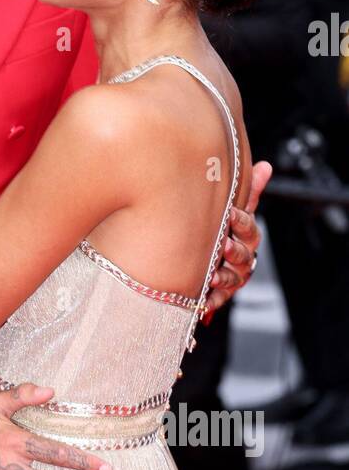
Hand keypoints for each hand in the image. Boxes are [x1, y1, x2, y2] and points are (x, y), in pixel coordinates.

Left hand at [203, 159, 271, 320]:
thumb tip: (265, 166)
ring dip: (224, 277)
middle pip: (244, 255)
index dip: (242, 222)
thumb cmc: (226, 228)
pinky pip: (218, 300)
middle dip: (234, 251)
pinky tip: (203, 303)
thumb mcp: (235, 209)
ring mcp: (233, 276)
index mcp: (247, 236)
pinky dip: (212, 302)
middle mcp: (243, 257)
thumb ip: (249, 191)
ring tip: (211, 275)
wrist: (208, 254)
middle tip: (223, 245)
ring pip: (233, 278)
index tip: (230, 213)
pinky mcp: (221, 293)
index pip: (249, 228)